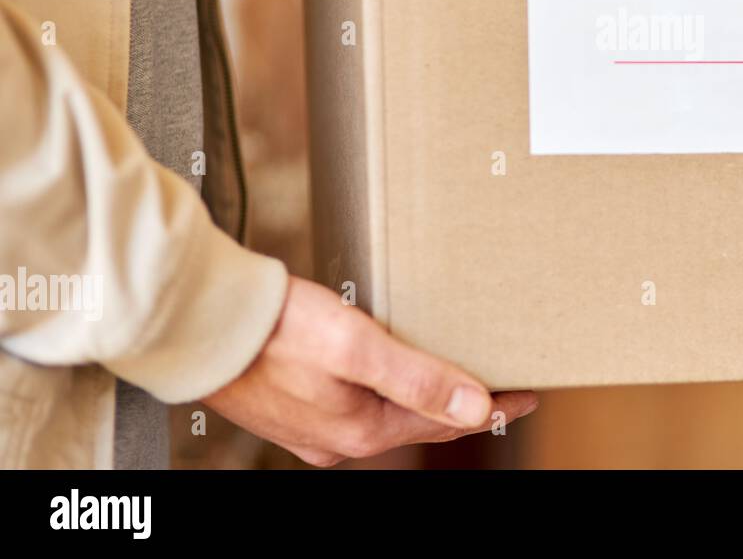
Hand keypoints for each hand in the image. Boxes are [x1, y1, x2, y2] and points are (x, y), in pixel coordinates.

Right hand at [204, 277, 536, 466]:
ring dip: (425, 397)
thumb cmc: (274, 329)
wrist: (196, 322)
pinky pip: (357, 402)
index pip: (447, 423)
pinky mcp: (292, 404)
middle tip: (501, 387)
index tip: (528, 396)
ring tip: (455, 376)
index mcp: (360, 430)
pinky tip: (389, 372)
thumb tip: (477, 408)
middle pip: (419, 421)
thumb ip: (419, 379)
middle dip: (463, 405)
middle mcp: (338, 438)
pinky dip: (387, 390)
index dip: (493, 408)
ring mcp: (312, 425)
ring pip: (387, 413)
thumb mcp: (357, 347)